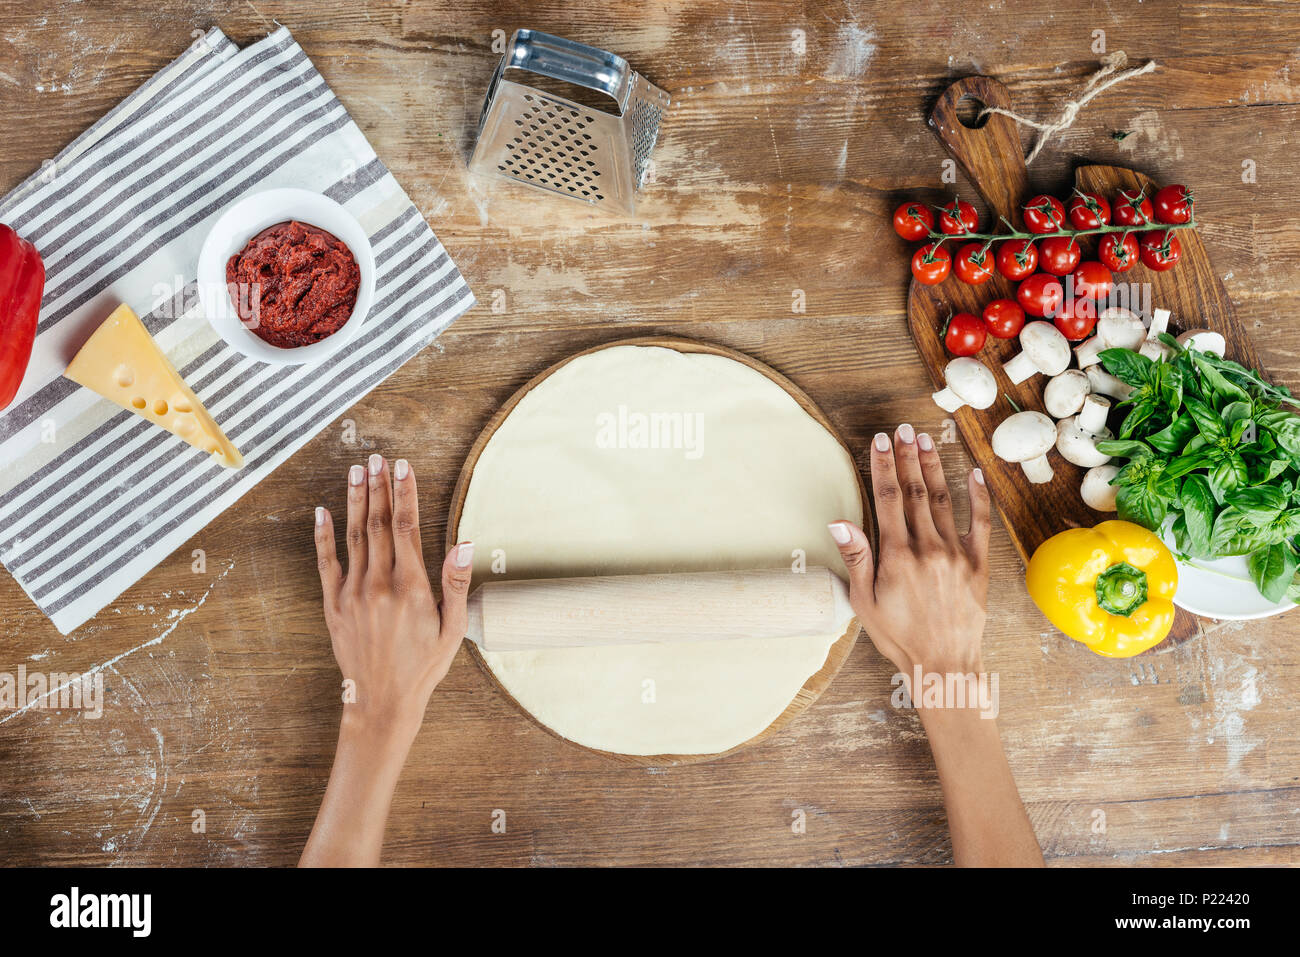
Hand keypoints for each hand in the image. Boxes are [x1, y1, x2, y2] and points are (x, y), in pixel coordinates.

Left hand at [313, 453, 473, 740]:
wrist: (382, 702)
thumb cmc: (423, 667)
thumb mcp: (452, 630)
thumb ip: (456, 585)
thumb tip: (464, 545)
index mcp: (410, 588)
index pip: (407, 528)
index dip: (405, 494)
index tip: (403, 467)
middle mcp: (378, 586)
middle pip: (379, 525)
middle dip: (379, 488)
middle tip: (378, 458)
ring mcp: (353, 594)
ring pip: (354, 537)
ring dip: (357, 501)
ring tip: (357, 472)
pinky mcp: (334, 606)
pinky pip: (327, 563)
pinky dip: (324, 535)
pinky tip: (324, 511)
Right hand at [827, 423, 990, 677]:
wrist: (944, 666)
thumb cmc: (899, 638)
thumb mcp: (865, 603)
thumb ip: (857, 558)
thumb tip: (839, 523)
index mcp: (897, 557)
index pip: (888, 499)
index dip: (883, 467)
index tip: (880, 442)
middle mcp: (928, 549)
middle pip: (916, 492)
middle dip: (907, 458)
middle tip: (902, 430)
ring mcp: (956, 554)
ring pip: (944, 500)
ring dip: (934, 467)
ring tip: (926, 441)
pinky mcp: (978, 564)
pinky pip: (980, 523)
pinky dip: (978, 496)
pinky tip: (973, 473)